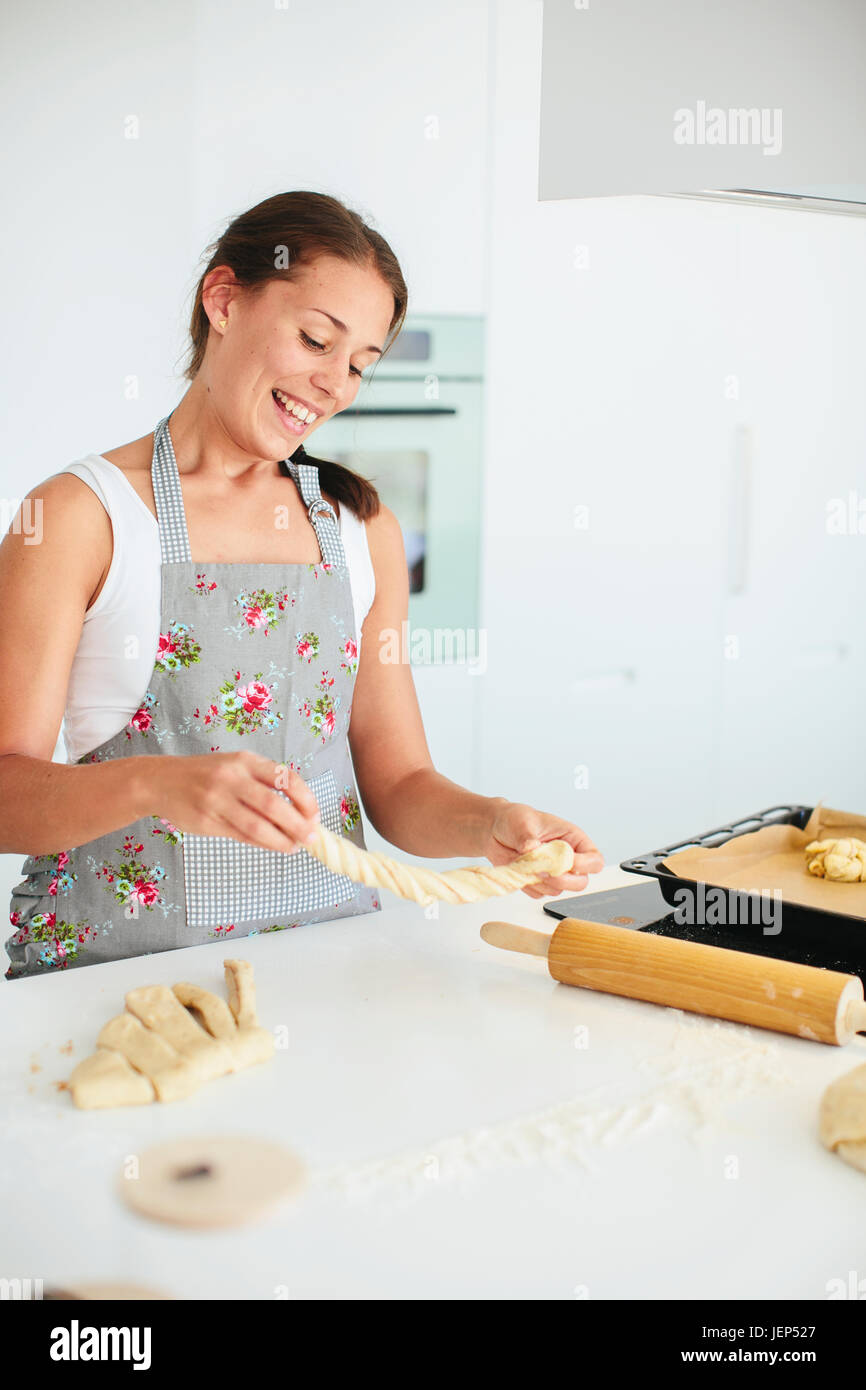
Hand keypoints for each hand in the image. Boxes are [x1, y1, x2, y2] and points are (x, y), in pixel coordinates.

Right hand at [136, 751, 320, 853]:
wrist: (161, 781)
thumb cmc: (208, 774)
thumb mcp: (236, 767)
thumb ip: (264, 784)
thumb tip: (300, 813)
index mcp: (245, 761)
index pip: (284, 778)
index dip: (305, 799)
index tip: (315, 815)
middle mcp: (231, 778)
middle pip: (273, 805)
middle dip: (298, 825)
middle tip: (312, 838)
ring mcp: (216, 800)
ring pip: (256, 826)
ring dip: (280, 840)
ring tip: (294, 847)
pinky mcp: (206, 821)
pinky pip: (240, 836)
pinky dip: (261, 843)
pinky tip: (272, 845)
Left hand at [482, 800, 603, 898]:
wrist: (494, 830)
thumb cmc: (514, 819)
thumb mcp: (522, 821)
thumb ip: (528, 836)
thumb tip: (532, 849)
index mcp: (572, 839)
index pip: (594, 860)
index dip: (585, 865)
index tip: (567, 862)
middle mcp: (566, 858)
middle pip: (580, 882)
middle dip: (563, 881)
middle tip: (545, 872)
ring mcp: (552, 873)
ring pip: (558, 890)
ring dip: (541, 881)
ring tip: (524, 862)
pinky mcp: (538, 882)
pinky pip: (538, 893)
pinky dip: (527, 884)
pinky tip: (519, 869)